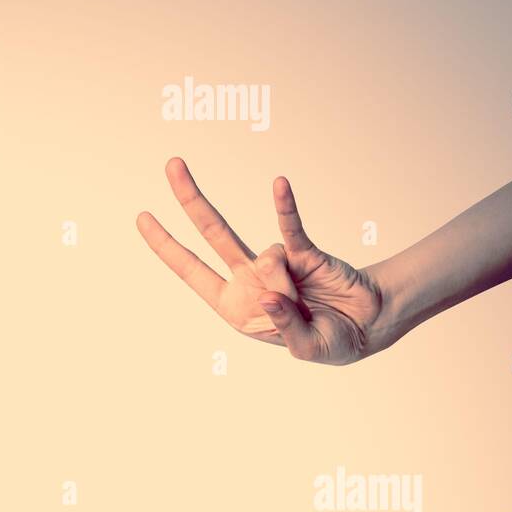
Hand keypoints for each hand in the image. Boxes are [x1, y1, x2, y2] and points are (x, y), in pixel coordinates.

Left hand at [137, 159, 383, 365]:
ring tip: (308, 306)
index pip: (191, 272)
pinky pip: (291, 225)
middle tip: (171, 164)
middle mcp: (248, 280)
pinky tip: (278, 185)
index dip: (166, 246)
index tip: (143, 217)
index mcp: (235, 308)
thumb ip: (284, 325)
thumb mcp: (305, 348)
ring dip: (286, 287)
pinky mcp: (305, 249)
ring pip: (265, 256)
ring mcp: (275, 261)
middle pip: (213, 233)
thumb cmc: (330, 341)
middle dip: (191, 200)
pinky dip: (285, 207)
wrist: (368, 324)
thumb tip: (266, 296)